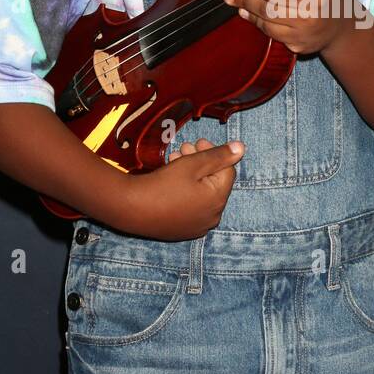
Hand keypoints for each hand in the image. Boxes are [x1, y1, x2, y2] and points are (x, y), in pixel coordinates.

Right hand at [118, 137, 243, 240]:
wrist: (131, 208)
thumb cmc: (162, 184)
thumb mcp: (193, 164)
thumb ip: (219, 155)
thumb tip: (242, 148)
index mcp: (218, 200)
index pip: (227, 171)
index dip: (214, 153)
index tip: (198, 142)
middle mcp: (212, 217)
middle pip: (214, 183)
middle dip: (201, 163)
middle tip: (184, 149)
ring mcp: (197, 227)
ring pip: (201, 194)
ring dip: (192, 175)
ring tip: (174, 161)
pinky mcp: (182, 231)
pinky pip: (190, 208)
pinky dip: (185, 193)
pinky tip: (171, 181)